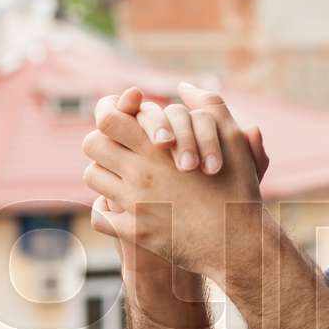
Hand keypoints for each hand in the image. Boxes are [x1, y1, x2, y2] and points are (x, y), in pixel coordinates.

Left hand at [82, 84, 264, 282]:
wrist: (237, 242)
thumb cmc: (237, 188)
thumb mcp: (232, 139)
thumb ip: (210, 106)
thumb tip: (184, 86)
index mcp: (159, 148)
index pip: (108, 118)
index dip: (108, 112)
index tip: (119, 118)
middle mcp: (140, 174)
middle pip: (92, 144)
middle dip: (103, 141)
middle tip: (118, 147)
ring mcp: (134, 204)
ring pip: (93, 177)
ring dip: (104, 173)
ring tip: (121, 175)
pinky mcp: (134, 232)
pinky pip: (99, 216)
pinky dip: (105, 210)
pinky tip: (120, 207)